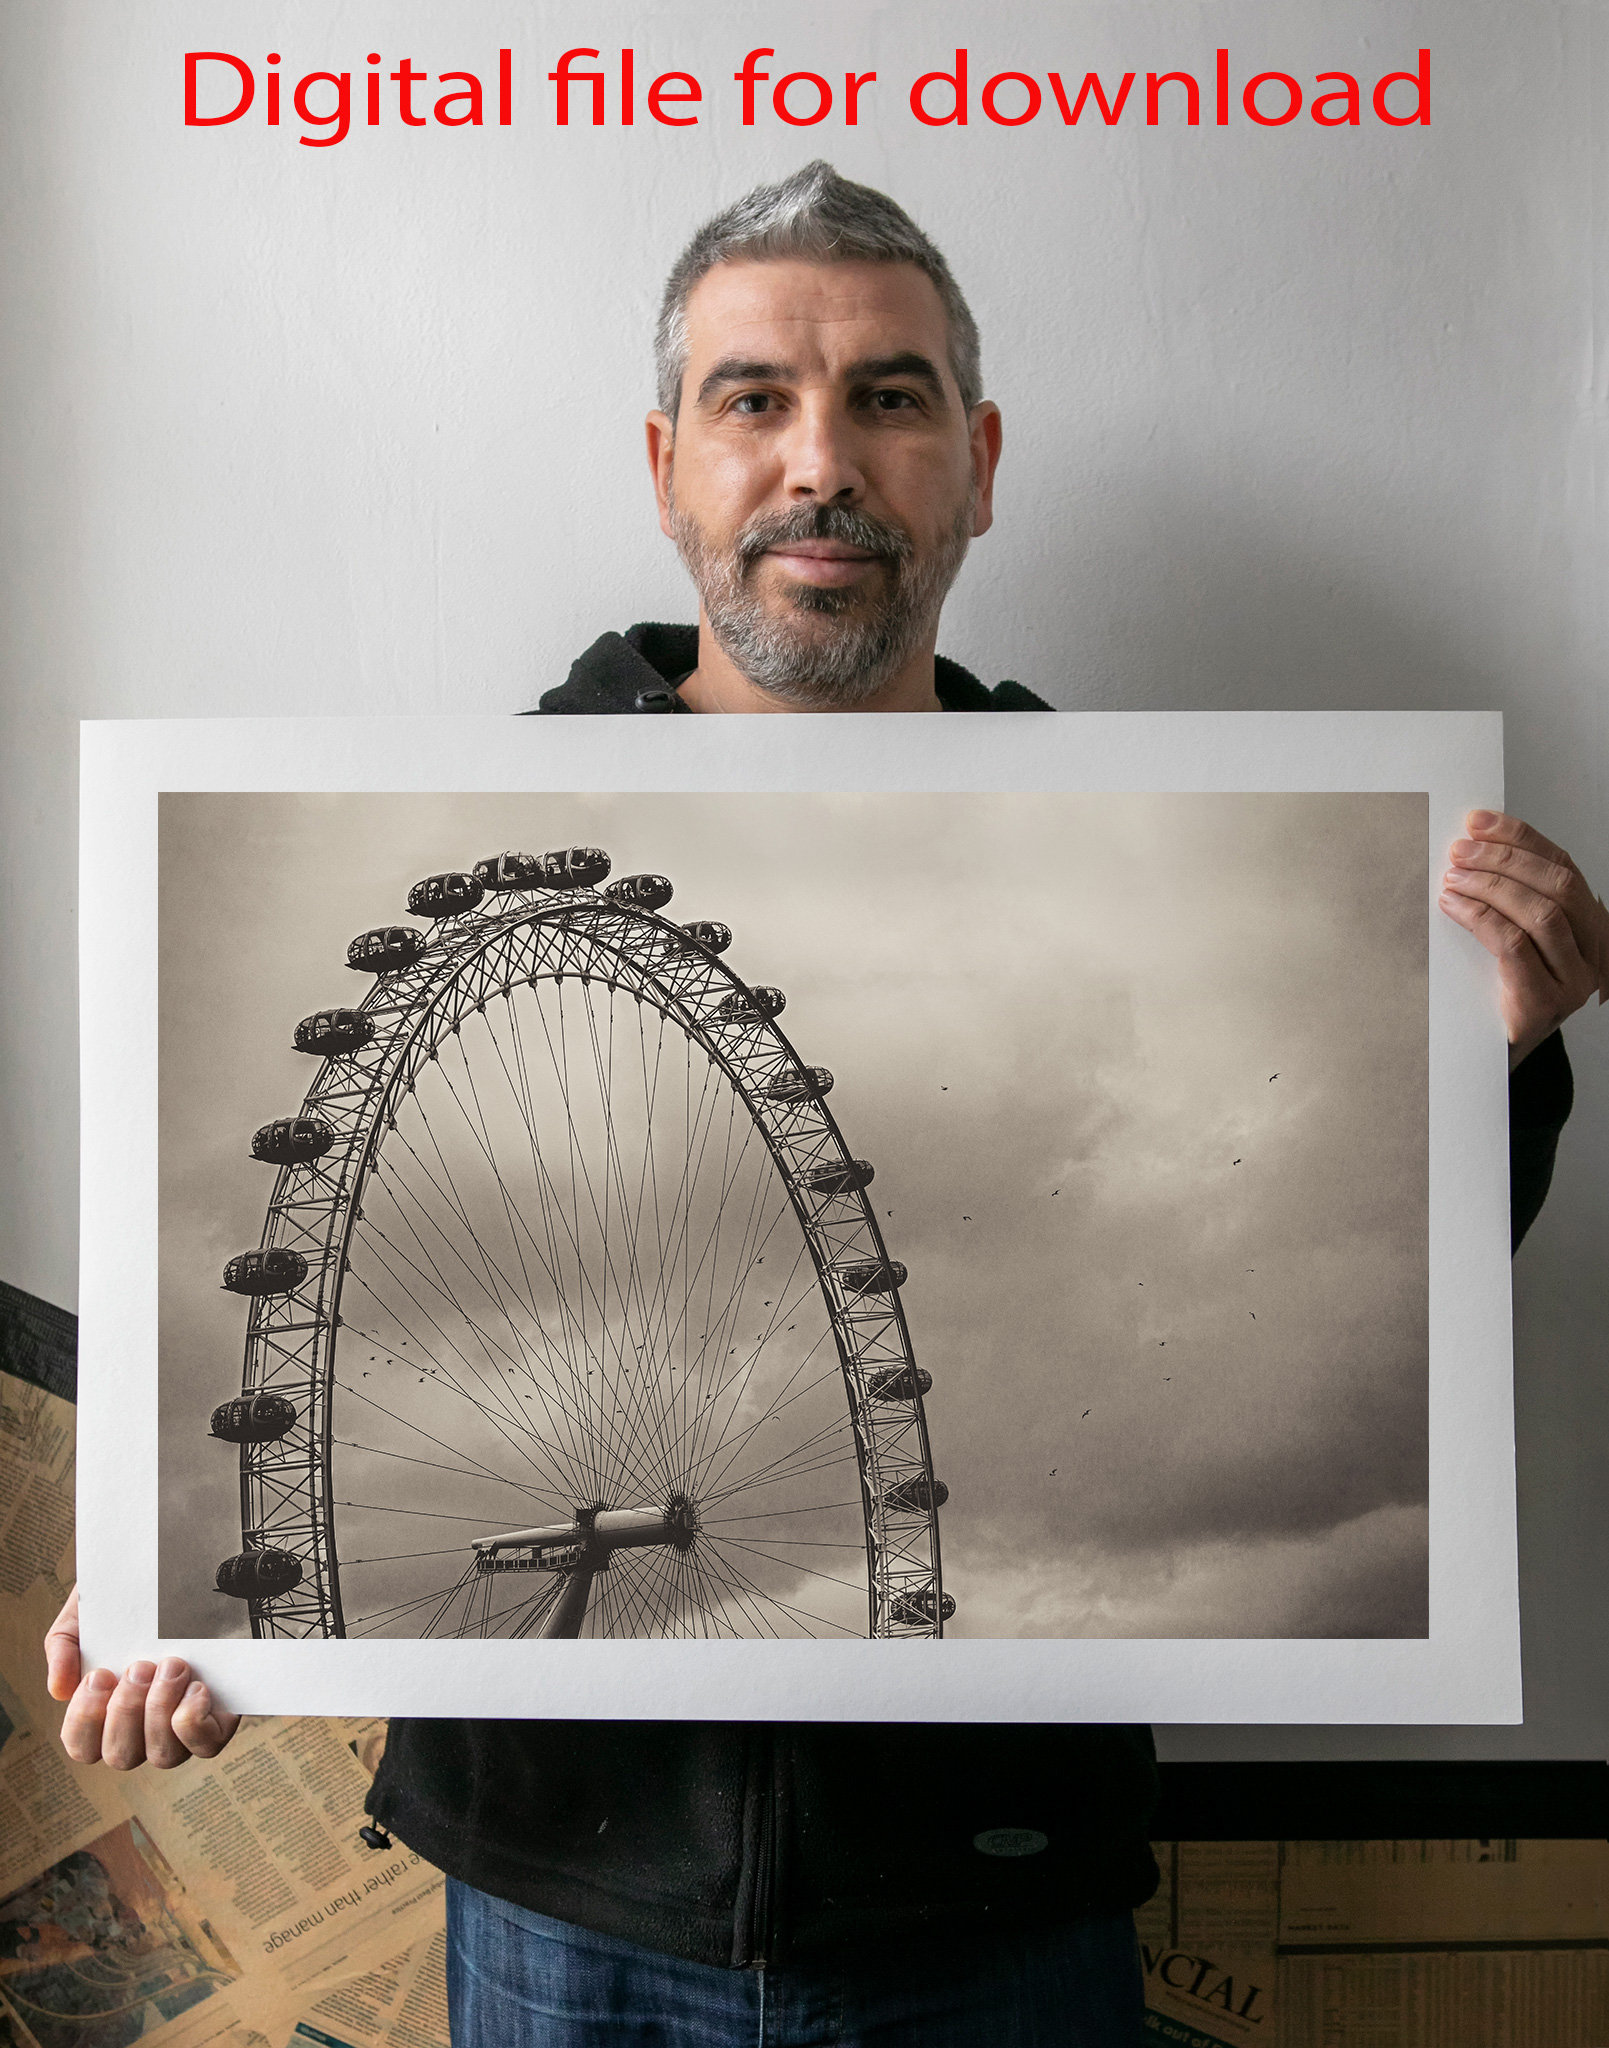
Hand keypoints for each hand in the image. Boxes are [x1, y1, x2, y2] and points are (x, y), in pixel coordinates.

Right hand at [45, 1585, 239, 1769]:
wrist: (176, 1576)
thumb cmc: (126, 1603)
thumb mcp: (85, 1617)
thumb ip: (62, 1648)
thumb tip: (59, 1691)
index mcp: (105, 1714)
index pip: (83, 1748)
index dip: (86, 1720)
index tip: (99, 1675)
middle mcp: (141, 1731)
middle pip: (121, 1756)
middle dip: (127, 1711)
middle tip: (140, 1666)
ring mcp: (179, 1729)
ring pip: (163, 1756)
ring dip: (161, 1711)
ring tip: (172, 1664)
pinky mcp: (217, 1717)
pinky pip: (206, 1745)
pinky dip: (195, 1722)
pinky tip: (195, 1687)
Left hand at [1440, 811, 1608, 1066]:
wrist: (1490, 1060)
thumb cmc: (1500, 992)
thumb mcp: (1513, 939)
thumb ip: (1509, 899)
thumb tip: (1472, 846)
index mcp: (1592, 927)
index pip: (1562, 866)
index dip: (1520, 838)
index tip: (1479, 822)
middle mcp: (1594, 953)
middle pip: (1556, 885)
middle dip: (1504, 859)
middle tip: (1460, 850)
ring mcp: (1575, 981)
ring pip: (1540, 913)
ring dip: (1490, 886)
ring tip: (1452, 877)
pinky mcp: (1545, 1004)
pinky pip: (1513, 946)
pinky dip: (1480, 917)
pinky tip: (1453, 905)